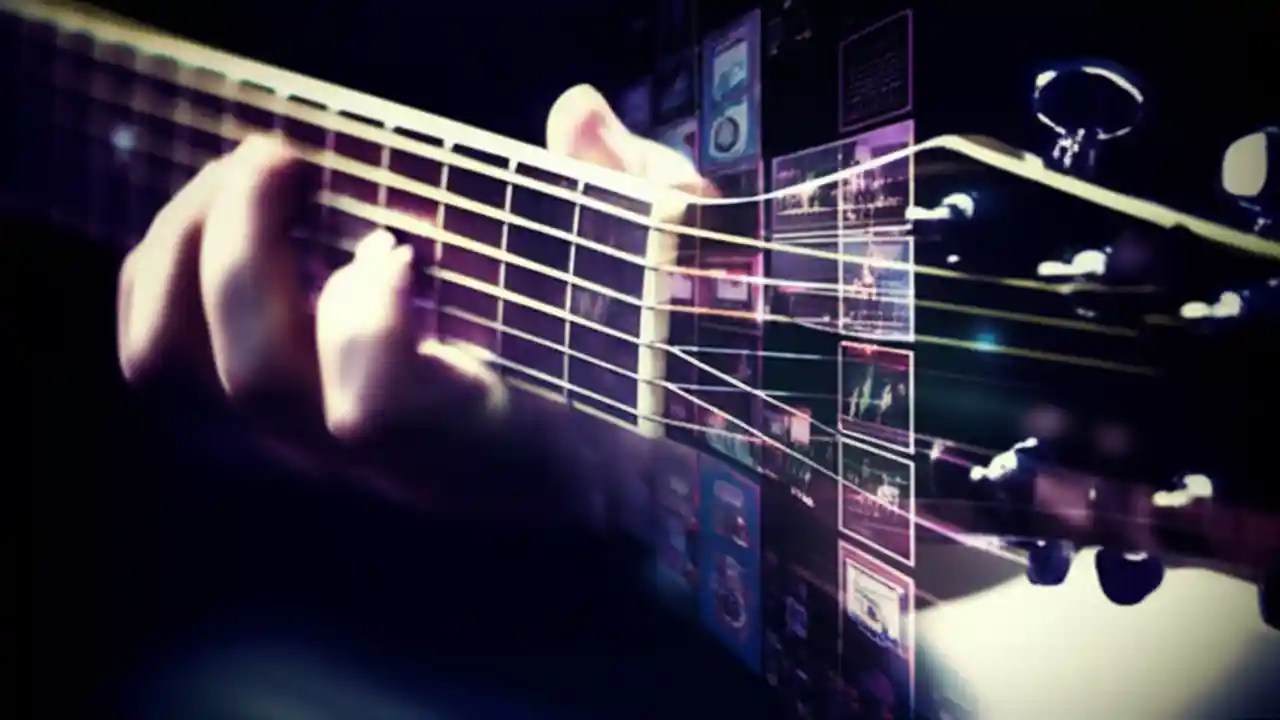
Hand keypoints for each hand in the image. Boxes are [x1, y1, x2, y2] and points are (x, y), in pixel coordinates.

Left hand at [115, 85, 711, 516]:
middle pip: (254, 380)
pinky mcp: (274, 432)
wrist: (602, 473)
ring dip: (179, 258)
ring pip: (179, 381)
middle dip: (239, 244)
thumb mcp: (672, 280)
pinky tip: (213, 224)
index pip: (370, 414)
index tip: (400, 244)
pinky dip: (156, 282)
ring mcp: (317, 458)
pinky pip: (164, 372)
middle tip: (277, 157)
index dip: (361, 321)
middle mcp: (382, 465)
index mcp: (485, 437)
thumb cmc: (634, 377)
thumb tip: (576, 113)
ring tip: (234, 180)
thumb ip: (644, 200)